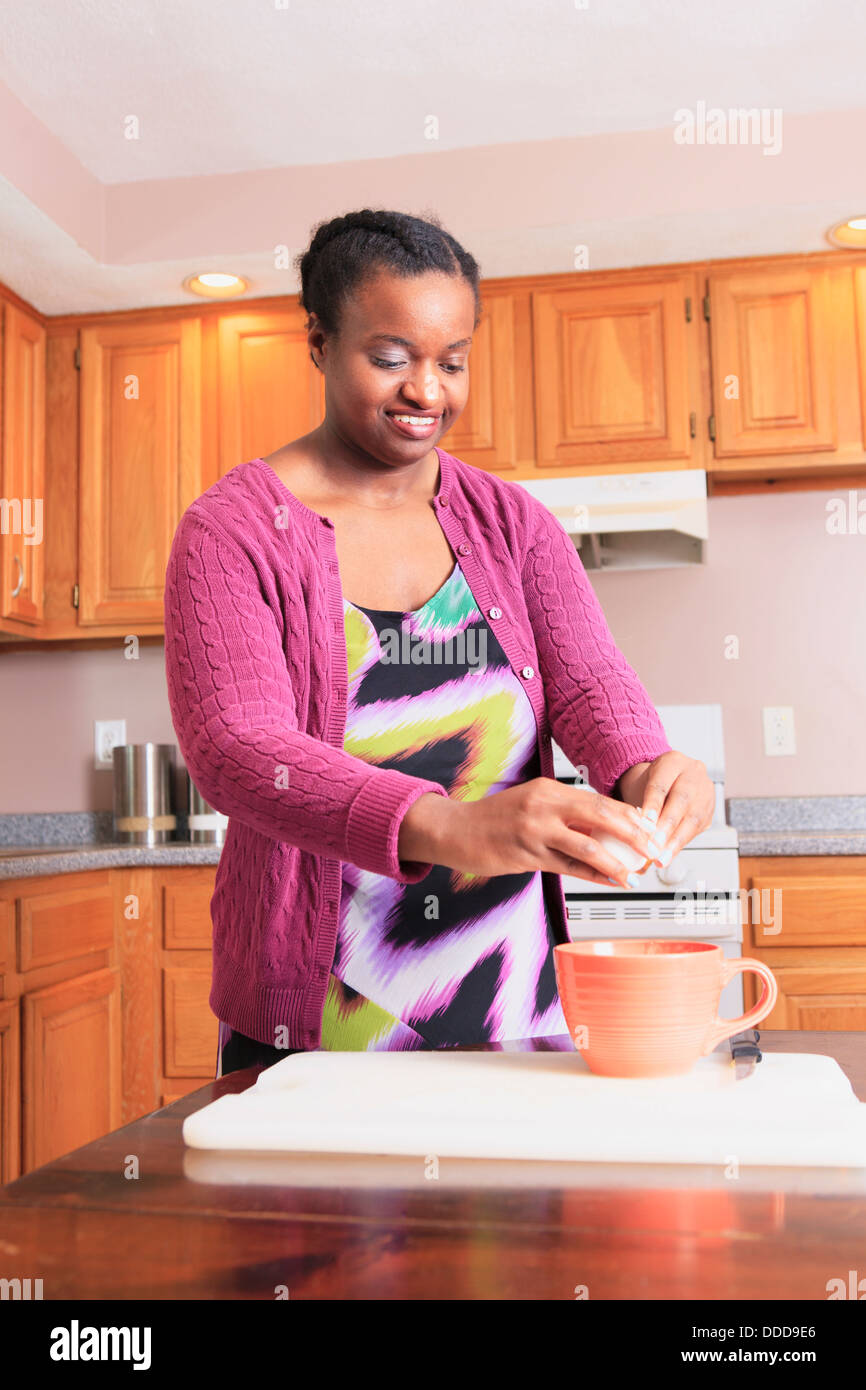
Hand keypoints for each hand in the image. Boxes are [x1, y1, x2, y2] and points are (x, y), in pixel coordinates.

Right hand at [398, 779, 662, 886]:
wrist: (454, 829)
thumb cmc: (494, 819)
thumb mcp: (532, 805)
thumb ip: (565, 815)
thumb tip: (603, 829)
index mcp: (549, 790)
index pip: (599, 800)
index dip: (629, 815)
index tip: (651, 828)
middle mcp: (544, 806)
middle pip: (601, 817)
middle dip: (633, 835)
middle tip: (654, 850)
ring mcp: (535, 831)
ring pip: (587, 845)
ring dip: (616, 862)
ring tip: (634, 874)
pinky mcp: (526, 855)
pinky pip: (568, 867)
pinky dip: (593, 875)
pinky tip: (608, 880)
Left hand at [616, 751, 714, 860]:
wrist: (665, 783)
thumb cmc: (649, 786)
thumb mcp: (639, 788)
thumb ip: (638, 807)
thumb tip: (636, 835)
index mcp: (673, 761)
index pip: (662, 784)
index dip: (653, 805)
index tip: (646, 824)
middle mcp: (693, 772)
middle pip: (682, 800)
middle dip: (667, 826)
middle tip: (655, 845)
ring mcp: (706, 789)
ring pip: (694, 816)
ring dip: (676, 840)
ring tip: (662, 857)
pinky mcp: (711, 808)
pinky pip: (699, 827)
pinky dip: (682, 842)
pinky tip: (670, 854)